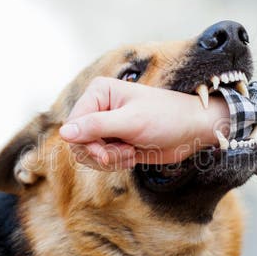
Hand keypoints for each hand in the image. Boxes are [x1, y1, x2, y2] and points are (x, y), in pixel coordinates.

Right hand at [59, 77, 228, 169]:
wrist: (193, 130)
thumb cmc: (167, 118)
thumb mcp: (131, 122)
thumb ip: (96, 126)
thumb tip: (63, 133)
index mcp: (99, 92)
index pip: (73, 124)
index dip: (85, 143)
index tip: (105, 153)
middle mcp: (99, 107)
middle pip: (78, 141)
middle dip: (100, 153)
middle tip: (124, 154)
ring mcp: (106, 125)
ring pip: (88, 153)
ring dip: (109, 160)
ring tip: (131, 153)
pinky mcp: (115, 141)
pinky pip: (101, 159)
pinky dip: (114, 163)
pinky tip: (133, 156)